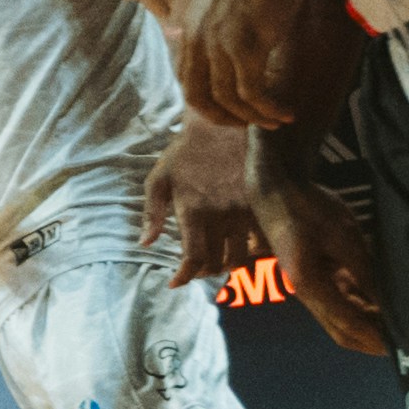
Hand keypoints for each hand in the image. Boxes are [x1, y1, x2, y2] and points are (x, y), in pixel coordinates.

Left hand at [155, 120, 271, 279]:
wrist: (220, 126)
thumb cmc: (183, 153)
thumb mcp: (158, 178)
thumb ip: (152, 212)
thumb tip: (145, 244)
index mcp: (193, 211)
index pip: (193, 258)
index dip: (184, 277)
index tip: (175, 283)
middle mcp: (221, 215)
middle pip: (218, 263)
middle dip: (204, 272)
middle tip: (196, 269)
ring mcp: (245, 210)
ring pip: (242, 256)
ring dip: (228, 265)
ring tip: (217, 260)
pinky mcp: (263, 203)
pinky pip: (262, 239)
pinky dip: (251, 251)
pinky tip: (240, 247)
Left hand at [174, 0, 358, 128]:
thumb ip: (210, 22)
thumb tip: (204, 34)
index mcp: (190, 30)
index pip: (187, 80)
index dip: (206, 103)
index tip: (230, 112)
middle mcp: (197, 42)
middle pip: (200, 97)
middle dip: (225, 118)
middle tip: (249, 125)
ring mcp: (219, 47)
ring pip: (229, 99)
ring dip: (253, 117)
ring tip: (275, 121)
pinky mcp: (245, 48)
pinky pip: (252, 92)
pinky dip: (268, 108)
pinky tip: (284, 113)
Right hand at [265, 146, 391, 351]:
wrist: (276, 189)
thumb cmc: (308, 208)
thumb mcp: (342, 236)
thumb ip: (363, 270)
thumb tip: (386, 301)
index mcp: (309, 284)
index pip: (347, 322)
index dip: (374, 336)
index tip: (401, 345)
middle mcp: (306, 293)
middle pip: (340, 330)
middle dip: (370, 340)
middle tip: (403, 344)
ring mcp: (308, 287)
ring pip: (338, 319)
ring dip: (366, 326)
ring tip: (397, 326)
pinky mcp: (312, 277)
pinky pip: (337, 302)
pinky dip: (359, 308)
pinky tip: (380, 306)